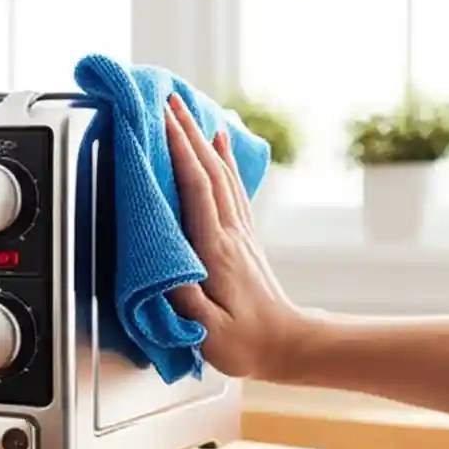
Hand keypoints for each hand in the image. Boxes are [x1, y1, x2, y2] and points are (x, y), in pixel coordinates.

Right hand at [163, 93, 309, 380]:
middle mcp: (231, 234)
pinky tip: (218, 142)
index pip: (196, 190)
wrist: (288, 347)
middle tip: (167, 101)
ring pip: (221, 172)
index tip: (160, 123)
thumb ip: (183, 298)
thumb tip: (162, 268)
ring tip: (187, 110)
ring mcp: (240, 233)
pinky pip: (231, 185)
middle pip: (209, 170)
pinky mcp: (243, 238)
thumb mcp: (207, 331)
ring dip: (201, 138)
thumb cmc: (245, 344)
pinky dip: (222, 157)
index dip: (178, 153)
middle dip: (186, 132)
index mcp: (216, 251)